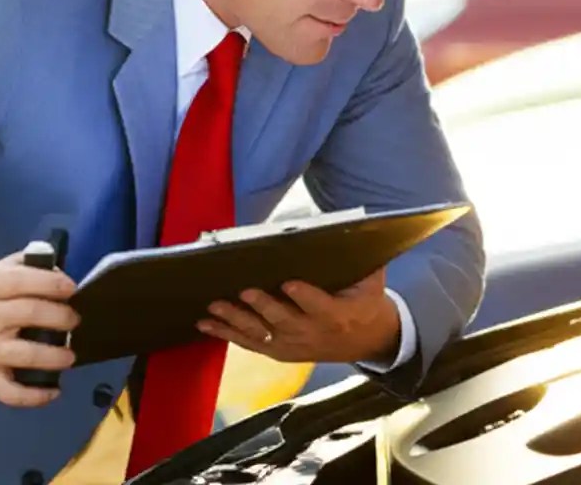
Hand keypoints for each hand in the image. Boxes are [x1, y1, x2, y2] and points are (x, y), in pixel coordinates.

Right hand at [0, 251, 79, 406]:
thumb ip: (27, 264)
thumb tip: (58, 267)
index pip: (22, 280)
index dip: (53, 283)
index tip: (71, 289)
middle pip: (30, 314)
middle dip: (61, 317)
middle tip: (74, 321)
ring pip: (26, 355)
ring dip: (55, 356)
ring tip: (70, 356)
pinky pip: (11, 393)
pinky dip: (36, 396)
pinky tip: (54, 391)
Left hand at [198, 268, 399, 363]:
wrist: (369, 341)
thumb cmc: (367, 303)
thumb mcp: (372, 283)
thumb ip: (362, 261)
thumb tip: (352, 230)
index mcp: (337, 315)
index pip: (319, 306)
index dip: (304, 296)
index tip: (289, 283)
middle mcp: (312, 334)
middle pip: (284, 321)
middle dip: (264, 307)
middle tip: (245, 291)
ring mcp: (294, 345)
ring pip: (261, 334)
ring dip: (236, 321)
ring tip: (214, 307)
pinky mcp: (280, 351)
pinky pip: (251, 344)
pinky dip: (228, 334)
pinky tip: (207, 324)